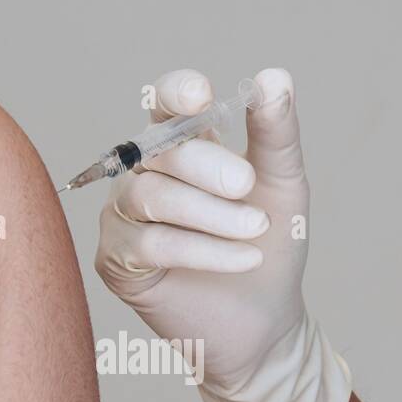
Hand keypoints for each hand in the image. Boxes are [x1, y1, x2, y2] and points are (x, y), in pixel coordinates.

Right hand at [95, 69, 351, 401]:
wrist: (268, 325)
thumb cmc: (272, 249)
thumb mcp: (284, 186)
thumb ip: (276, 133)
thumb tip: (273, 76)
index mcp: (183, 148)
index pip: (164, 104)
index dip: (176, 94)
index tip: (203, 96)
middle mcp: (145, 176)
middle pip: (158, 150)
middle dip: (207, 165)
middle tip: (248, 186)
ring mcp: (125, 219)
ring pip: (149, 197)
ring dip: (209, 213)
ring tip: (255, 231)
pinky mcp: (117, 264)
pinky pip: (147, 245)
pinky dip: (199, 251)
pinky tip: (241, 260)